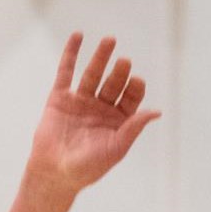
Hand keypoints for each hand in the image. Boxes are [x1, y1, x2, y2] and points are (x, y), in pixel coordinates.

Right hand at [28, 33, 161, 194]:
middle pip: (113, 83)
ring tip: (109, 40)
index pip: (131, 97)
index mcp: (117, 120)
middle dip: (119, 71)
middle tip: (124, 61)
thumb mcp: (116, 149)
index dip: (135, 87)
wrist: (54, 174)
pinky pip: (66, 72)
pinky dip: (71, 54)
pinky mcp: (59, 98)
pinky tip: (78, 37)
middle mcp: (100, 107)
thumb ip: (133, 128)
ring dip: (100, 57)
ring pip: (93, 74)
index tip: (136, 81)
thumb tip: (156, 111)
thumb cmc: (87, 168)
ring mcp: (80, 101)